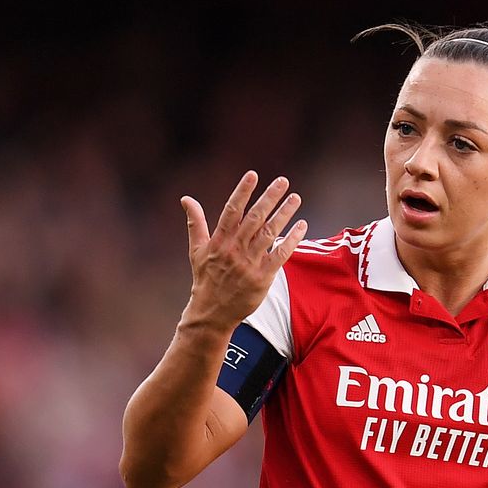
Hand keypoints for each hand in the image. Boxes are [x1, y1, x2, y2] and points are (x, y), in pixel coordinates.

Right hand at [180, 171, 306, 330]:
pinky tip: (301, 225)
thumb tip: (186, 199)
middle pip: (254, 218)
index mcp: (219, 240)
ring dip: (284, 214)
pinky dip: (291, 240)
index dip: (242, 192)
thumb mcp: (195, 249)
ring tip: (295, 198)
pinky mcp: (262, 277)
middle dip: (269, 198)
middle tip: (283, 181)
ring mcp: (249, 263)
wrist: (212, 312)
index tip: (253, 175)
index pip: (231, 211)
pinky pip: (280, 255)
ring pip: (269, 233)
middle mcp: (234, 249)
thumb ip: (195, 222)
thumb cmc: (205, 278)